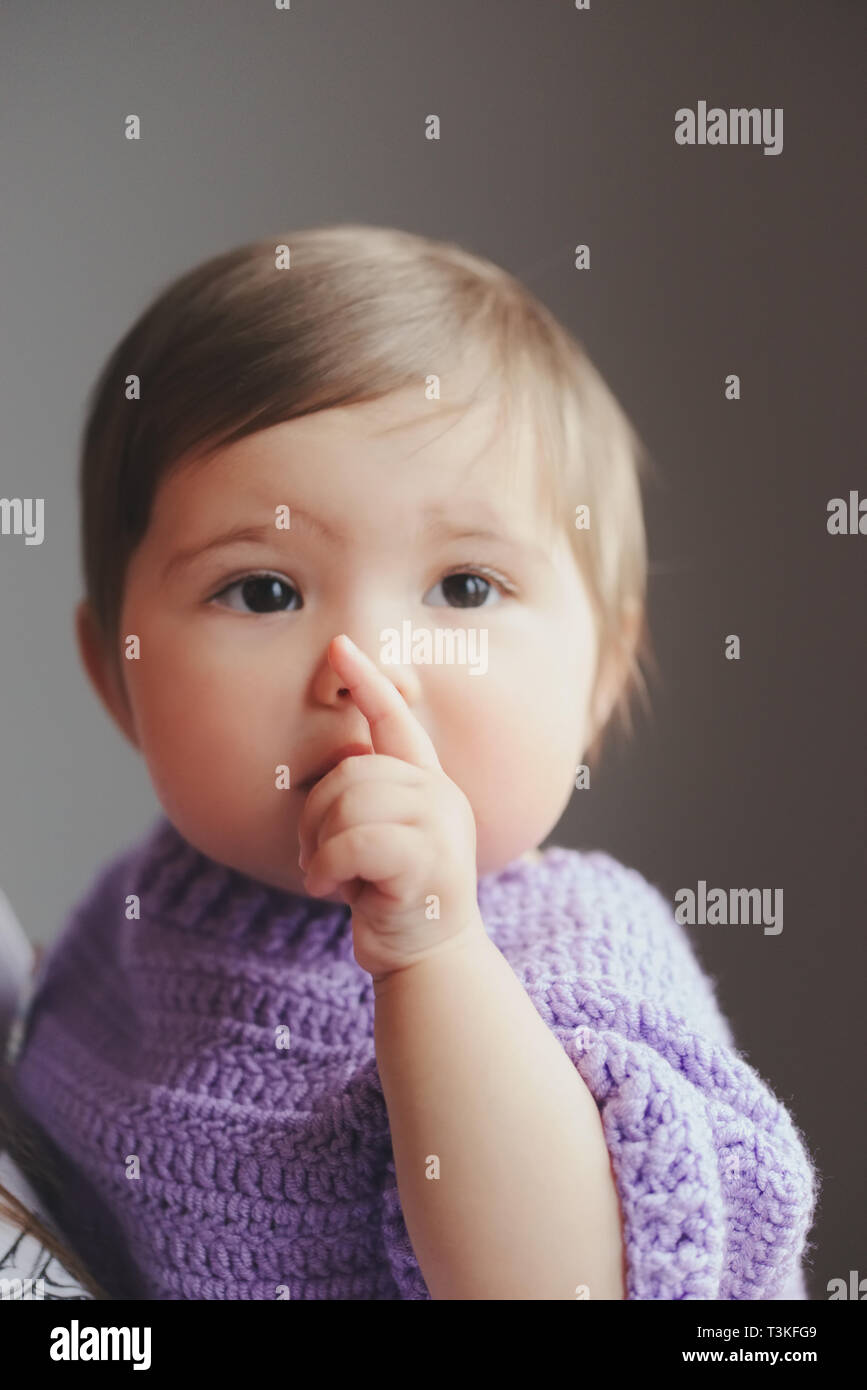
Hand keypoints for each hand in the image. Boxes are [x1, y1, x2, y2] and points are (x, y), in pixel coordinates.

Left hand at [297, 635, 485, 980]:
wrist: (427, 959)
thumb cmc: (392, 896)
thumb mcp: (379, 837)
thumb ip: (368, 798)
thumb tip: (336, 767)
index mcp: (427, 782)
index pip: (397, 721)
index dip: (368, 684)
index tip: (340, 648)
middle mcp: (439, 795)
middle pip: (352, 772)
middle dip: (317, 817)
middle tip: (319, 859)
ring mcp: (439, 826)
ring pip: (350, 803)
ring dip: (320, 846)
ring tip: (326, 876)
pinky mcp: (429, 862)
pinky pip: (355, 842)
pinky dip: (328, 867)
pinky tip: (330, 890)